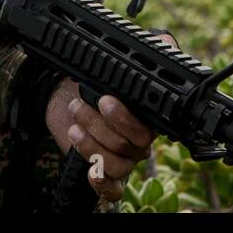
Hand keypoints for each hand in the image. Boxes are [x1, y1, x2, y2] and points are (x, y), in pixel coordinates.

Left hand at [46, 32, 179, 201]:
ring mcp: (123, 157)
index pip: (149, 127)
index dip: (127, 118)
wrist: (66, 97)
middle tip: (88, 104)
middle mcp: (139, 141)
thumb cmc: (96, 82)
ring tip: (76, 119)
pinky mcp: (104, 171)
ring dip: (92, 142)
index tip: (107, 99)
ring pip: (117, 163)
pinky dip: (103, 183)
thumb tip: (166, 44)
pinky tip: (91, 170)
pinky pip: (114, 189)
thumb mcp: (116, 63)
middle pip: (131, 144)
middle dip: (105, 124)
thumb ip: (146, 52)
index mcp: (149, 118)